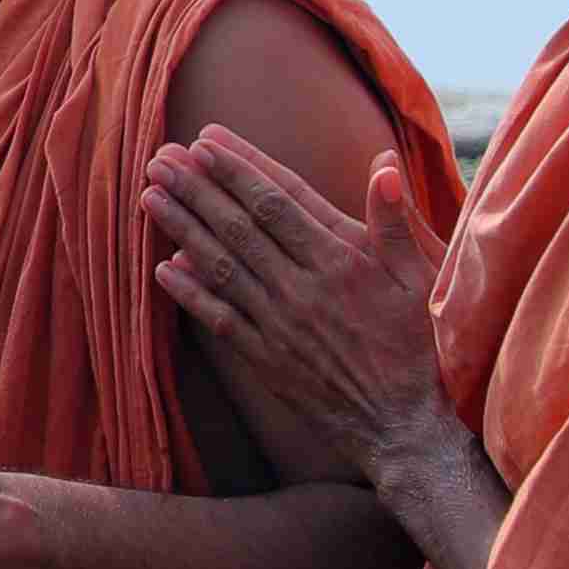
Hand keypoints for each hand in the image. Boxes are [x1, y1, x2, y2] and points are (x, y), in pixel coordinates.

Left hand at [138, 128, 444, 487]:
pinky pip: (219, 318)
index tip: (205, 142)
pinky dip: (189, 293)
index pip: (277, 203)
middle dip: (196, 188)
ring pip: (221, 266)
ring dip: (182, 229)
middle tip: (159, 156)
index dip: (238, 169)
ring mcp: (279, 324)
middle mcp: (302, 288)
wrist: (401, 426)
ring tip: (151, 196)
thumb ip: (395, 221)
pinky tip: (164, 268)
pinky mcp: (265, 358)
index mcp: (340, 261)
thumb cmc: (416, 346)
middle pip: (238, 228)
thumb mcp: (418, 279)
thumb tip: (384, 164)